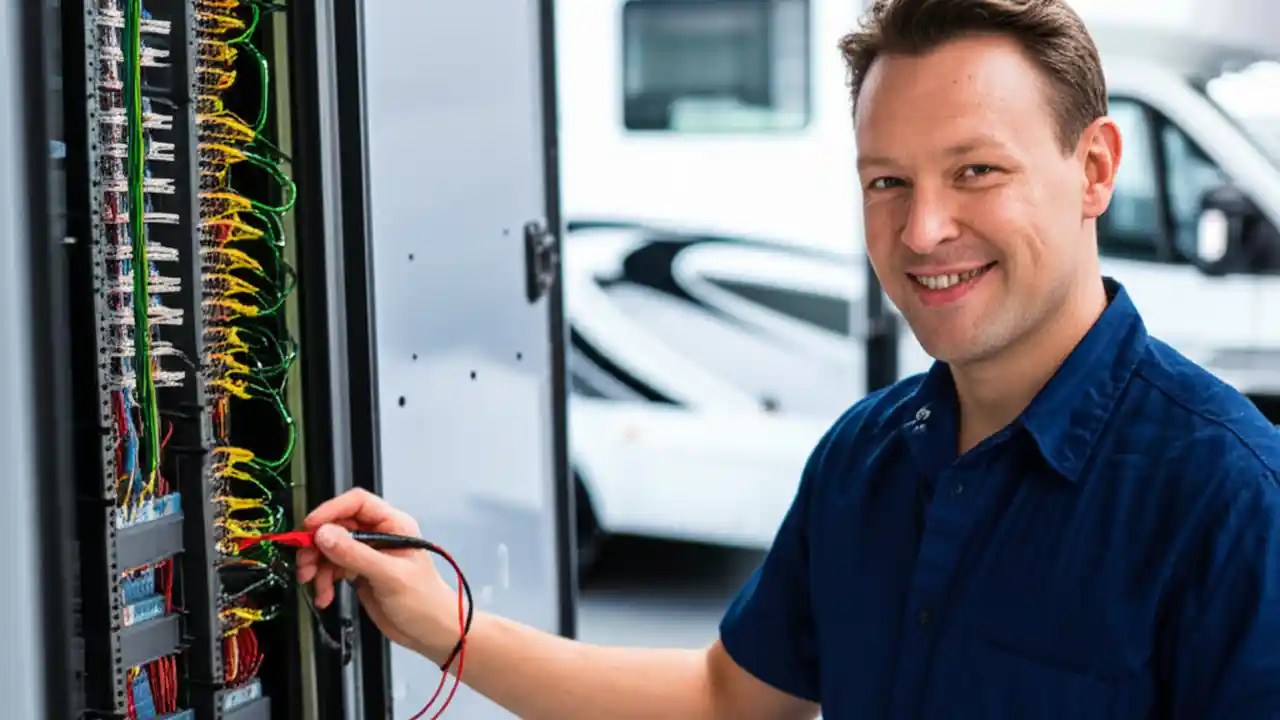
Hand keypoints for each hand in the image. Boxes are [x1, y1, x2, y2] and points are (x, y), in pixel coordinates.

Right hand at [296, 488, 459, 661]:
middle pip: (338, 526)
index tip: (310, 527)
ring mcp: (368, 554)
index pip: (357, 503)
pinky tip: (324, 595)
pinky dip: (324, 581)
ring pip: (331, 548)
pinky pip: (333, 568)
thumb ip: (355, 554)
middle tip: (305, 562)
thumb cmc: (423, 600)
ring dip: (317, 565)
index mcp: (393, 524)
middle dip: (318, 544)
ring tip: (312, 582)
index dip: (331, 510)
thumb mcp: (389, 575)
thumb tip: (324, 535)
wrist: (430, 631)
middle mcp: (379, 535)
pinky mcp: (360, 572)